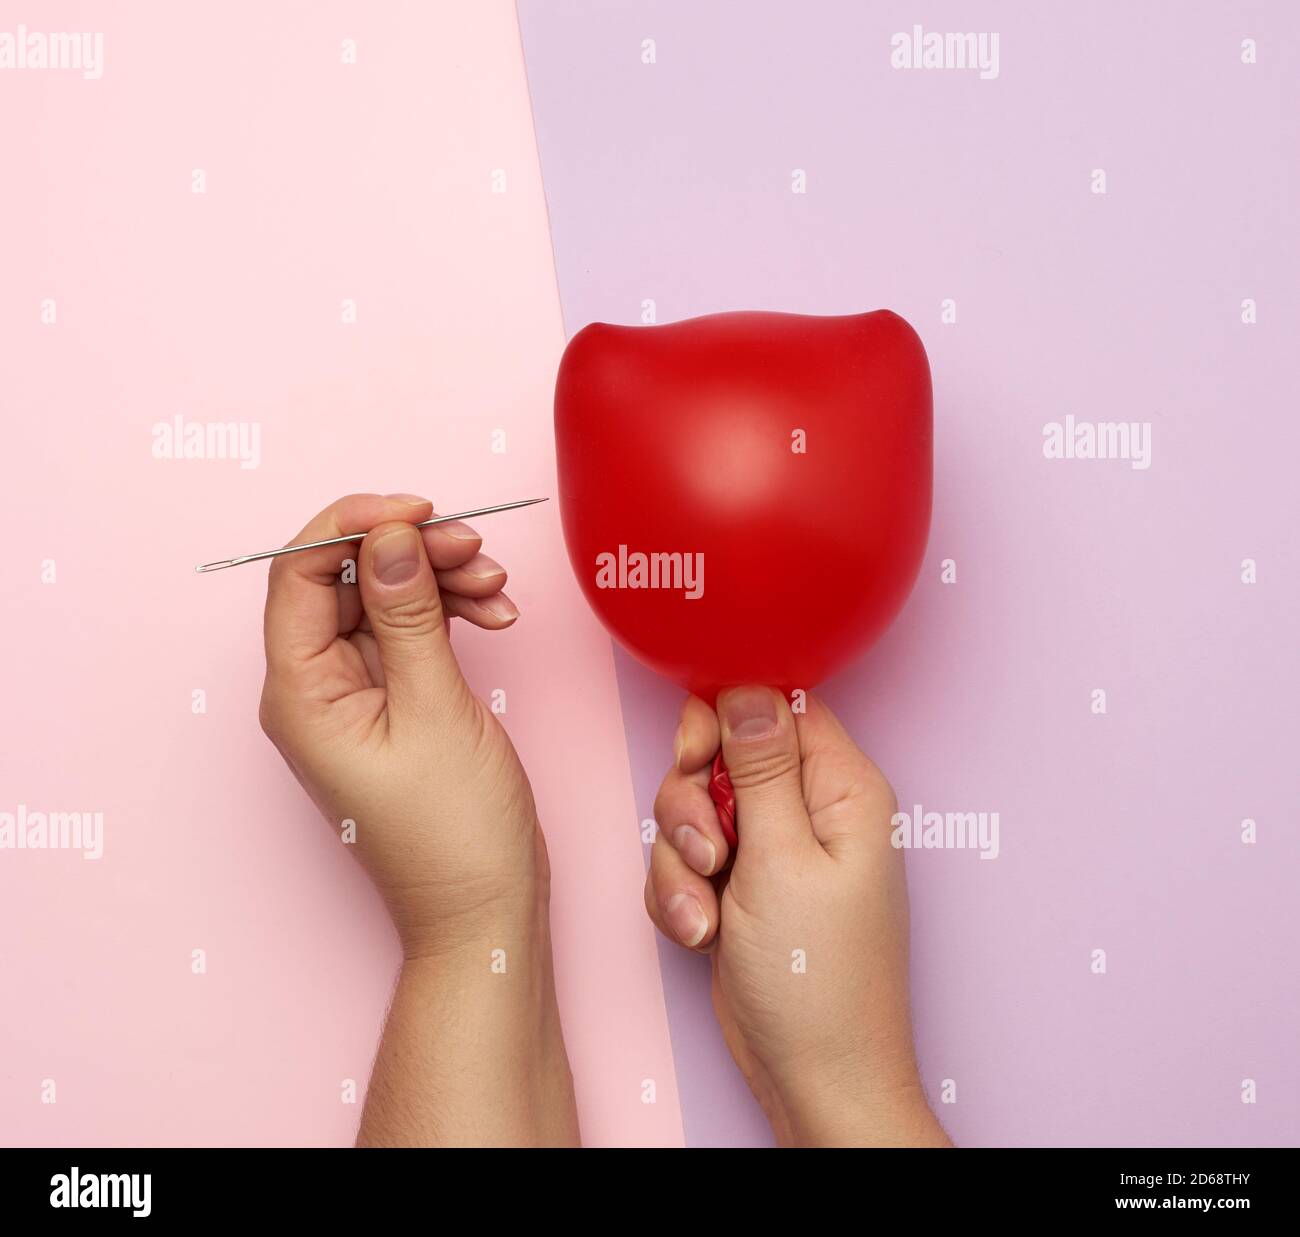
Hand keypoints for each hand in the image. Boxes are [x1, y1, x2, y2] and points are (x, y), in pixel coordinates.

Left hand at [258, 493, 544, 954]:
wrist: (485, 907)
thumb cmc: (453, 833)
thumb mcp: (435, 708)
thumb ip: (407, 615)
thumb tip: (387, 537)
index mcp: (300, 694)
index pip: (297, 573)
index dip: (354, 526)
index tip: (418, 511)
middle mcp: (315, 689)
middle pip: (345, 580)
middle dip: (411, 552)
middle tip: (473, 550)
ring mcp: (355, 696)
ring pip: (384, 600)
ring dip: (439, 580)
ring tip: (495, 587)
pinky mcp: (394, 703)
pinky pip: (411, 632)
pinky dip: (451, 614)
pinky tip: (494, 615)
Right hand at [645, 686, 949, 1146]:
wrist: (812, 1078)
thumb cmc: (817, 980)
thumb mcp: (780, 859)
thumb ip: (760, 766)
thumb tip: (748, 685)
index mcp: (841, 789)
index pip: (775, 706)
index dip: (724, 721)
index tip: (695, 756)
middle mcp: (809, 811)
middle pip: (722, 755)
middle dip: (691, 800)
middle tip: (707, 849)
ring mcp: (772, 851)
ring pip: (693, 809)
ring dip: (681, 860)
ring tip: (705, 910)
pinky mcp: (741, 886)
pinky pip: (686, 860)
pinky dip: (681, 895)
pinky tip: (701, 932)